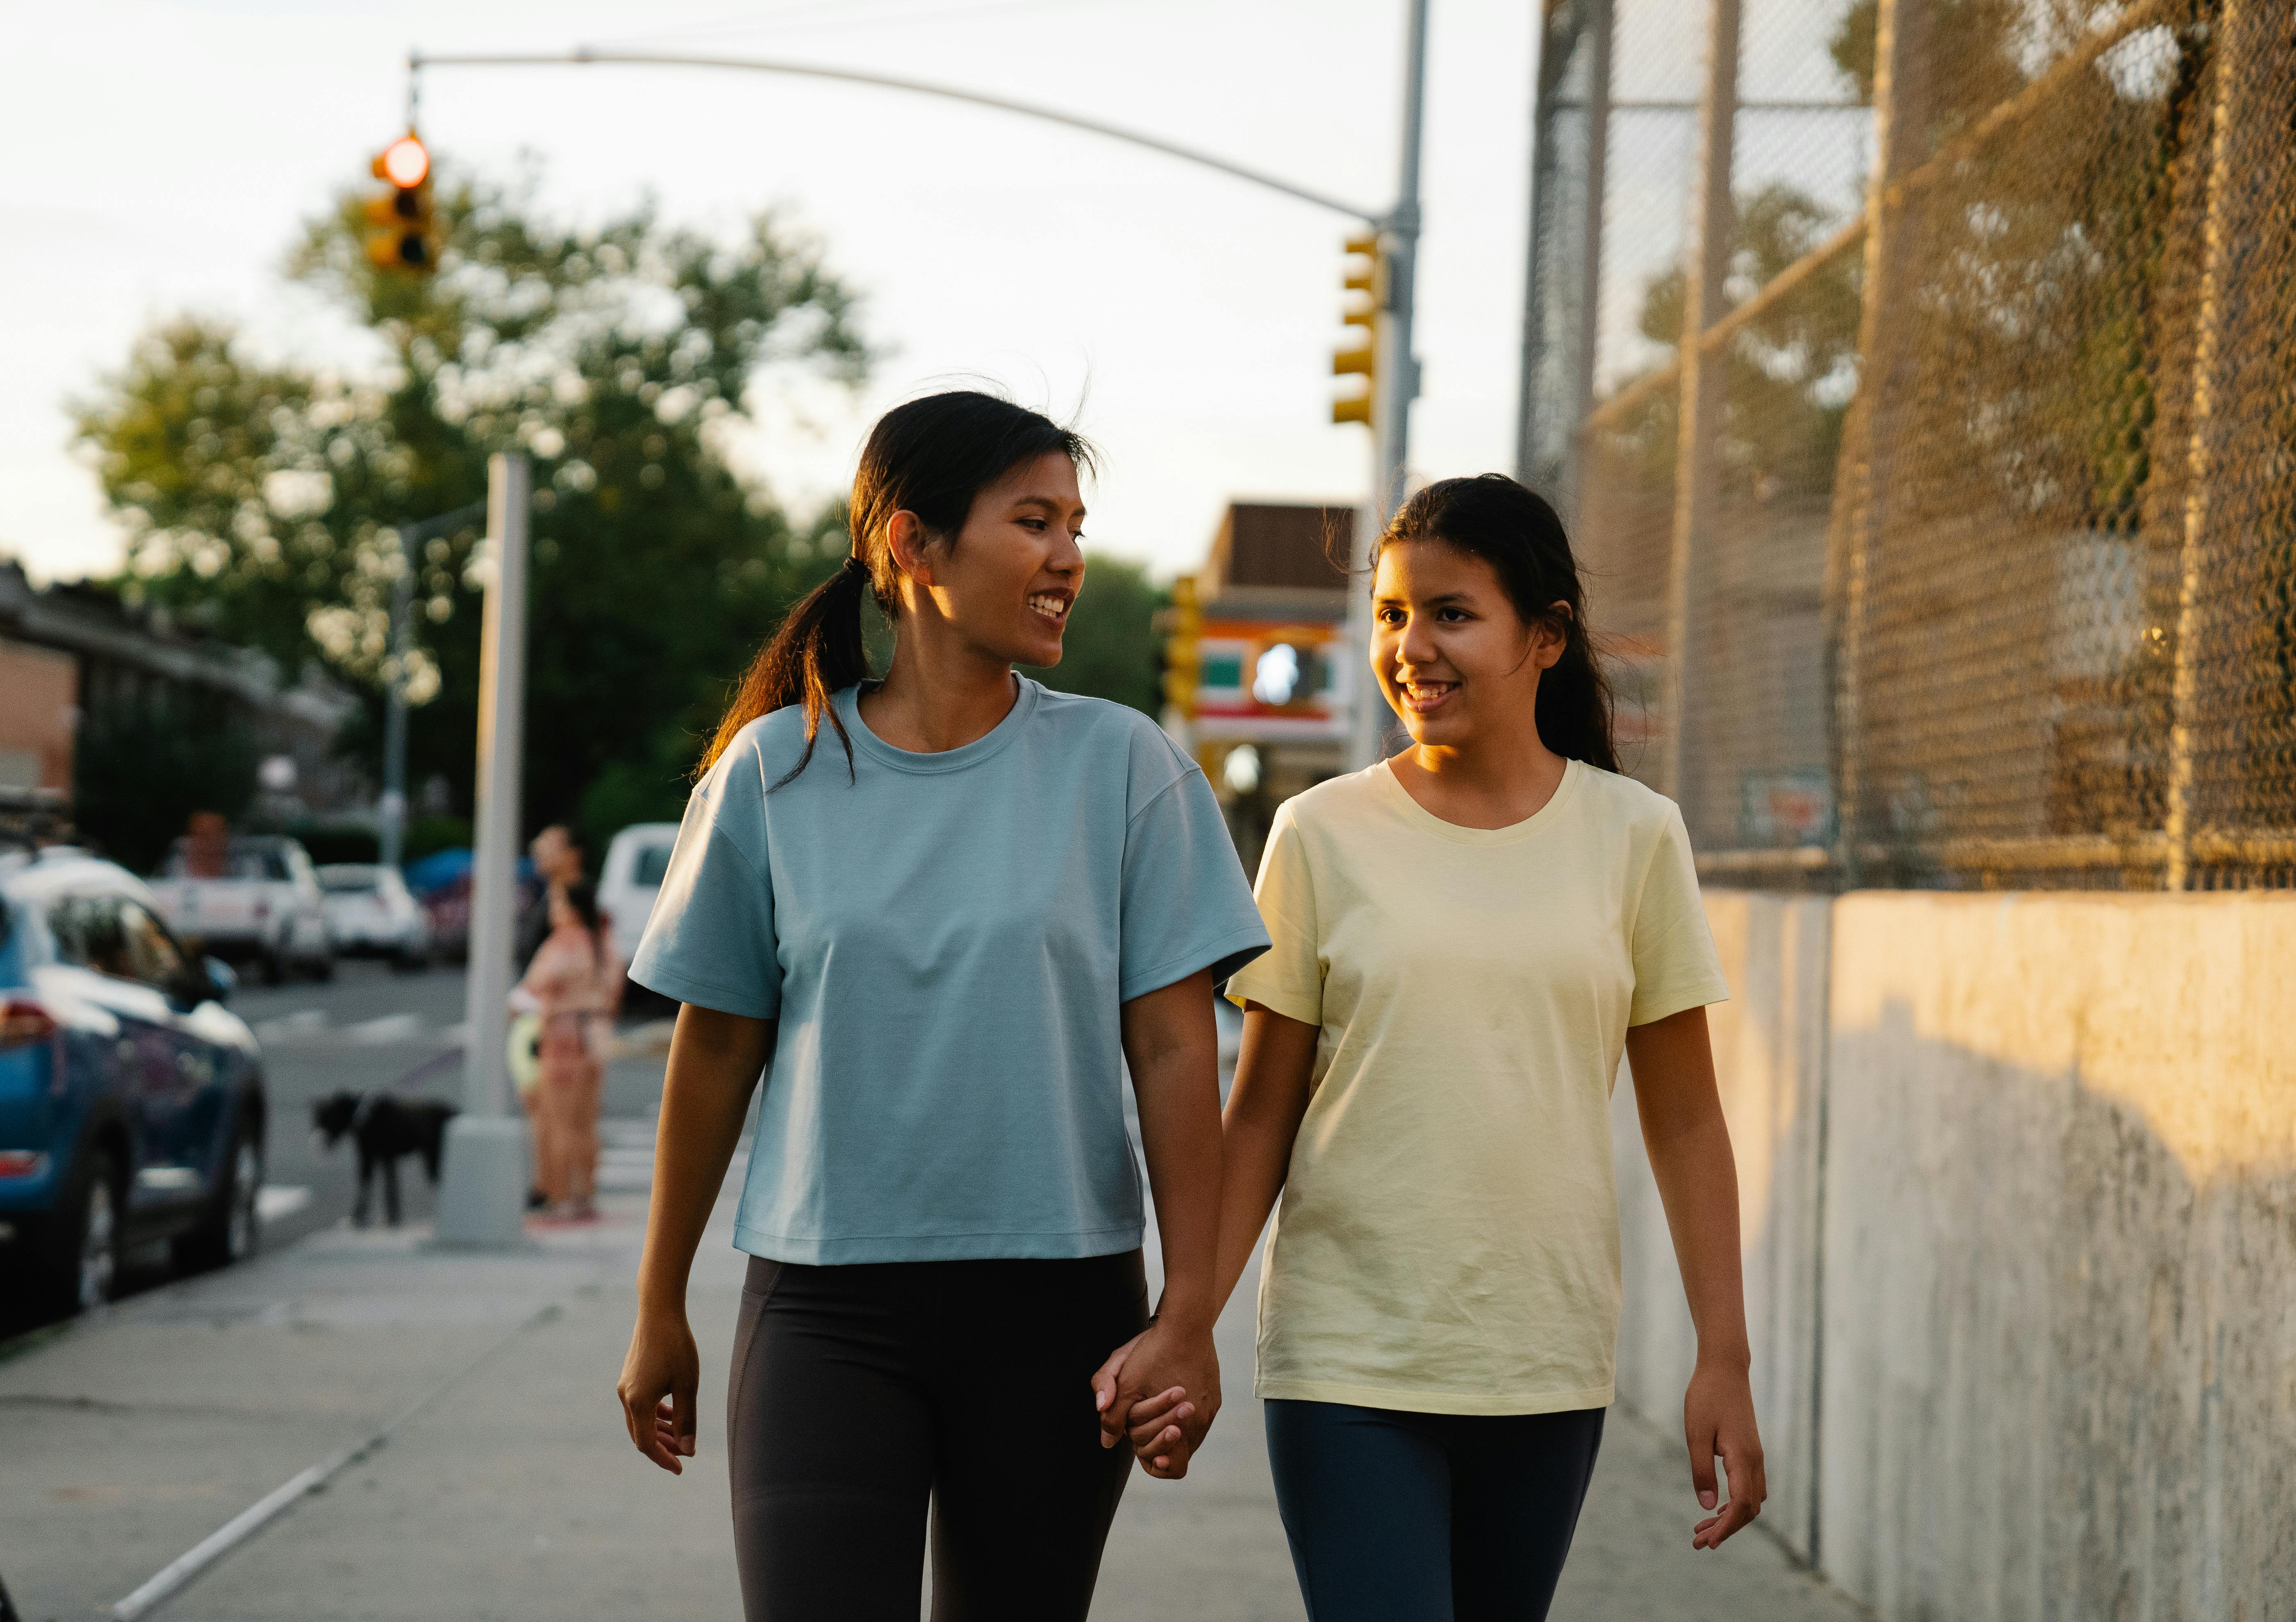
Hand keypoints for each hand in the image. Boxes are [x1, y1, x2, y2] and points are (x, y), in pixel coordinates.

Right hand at [617, 1304, 699, 1473]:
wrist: (658, 1311)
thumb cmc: (676, 1347)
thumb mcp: (687, 1385)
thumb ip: (687, 1420)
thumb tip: (688, 1450)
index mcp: (638, 1403)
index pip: (647, 1444)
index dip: (664, 1459)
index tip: (681, 1469)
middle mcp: (626, 1397)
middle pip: (642, 1435)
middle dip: (663, 1448)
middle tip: (686, 1455)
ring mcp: (625, 1386)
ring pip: (640, 1420)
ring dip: (660, 1431)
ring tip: (682, 1438)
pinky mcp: (629, 1376)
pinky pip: (640, 1405)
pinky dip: (655, 1415)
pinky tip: (672, 1414)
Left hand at [1091, 1317, 1218, 1477]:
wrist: (1186, 1324)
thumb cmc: (1154, 1353)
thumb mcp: (1125, 1385)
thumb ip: (1113, 1419)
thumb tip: (1107, 1442)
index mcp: (1183, 1427)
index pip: (1174, 1467)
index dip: (1154, 1462)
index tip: (1143, 1451)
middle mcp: (1202, 1423)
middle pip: (1180, 1452)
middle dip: (1158, 1441)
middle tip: (1144, 1423)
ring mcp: (1211, 1409)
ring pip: (1189, 1434)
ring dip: (1170, 1427)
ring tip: (1155, 1407)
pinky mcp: (1214, 1396)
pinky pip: (1198, 1418)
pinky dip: (1182, 1415)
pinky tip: (1169, 1397)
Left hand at [1683, 1358, 1764, 1548]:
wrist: (1724, 1368)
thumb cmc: (1706, 1397)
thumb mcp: (1696, 1434)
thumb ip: (1701, 1470)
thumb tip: (1706, 1507)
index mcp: (1742, 1458)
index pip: (1740, 1506)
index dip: (1725, 1528)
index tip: (1706, 1542)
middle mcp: (1755, 1461)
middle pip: (1749, 1509)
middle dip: (1726, 1529)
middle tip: (1699, 1542)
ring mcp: (1755, 1456)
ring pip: (1751, 1500)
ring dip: (1730, 1518)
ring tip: (1702, 1529)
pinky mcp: (1750, 1451)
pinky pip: (1749, 1487)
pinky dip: (1735, 1503)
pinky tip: (1715, 1507)